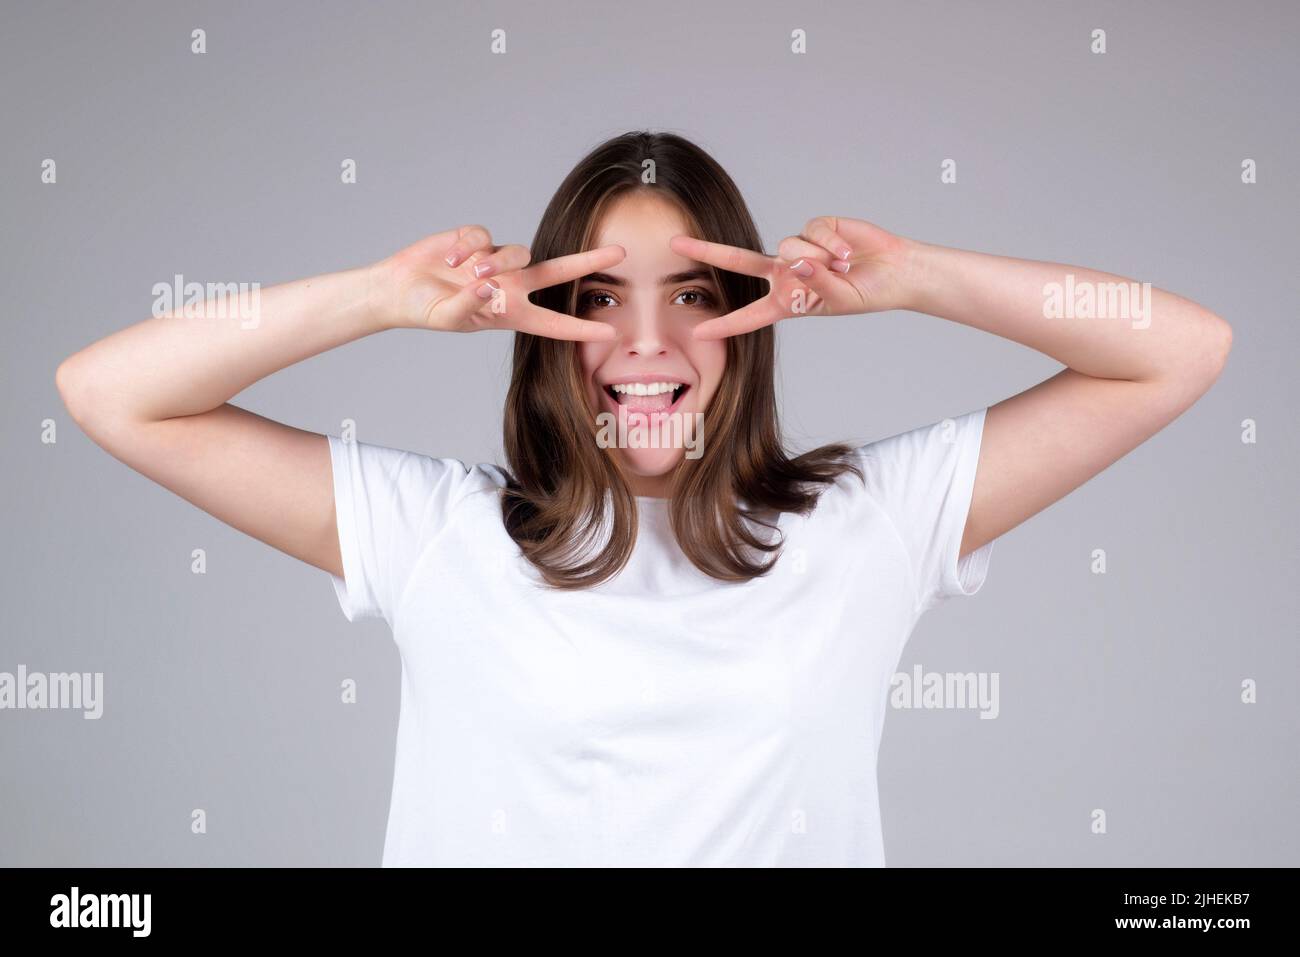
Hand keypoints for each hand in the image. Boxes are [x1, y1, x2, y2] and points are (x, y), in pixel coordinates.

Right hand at [369, 225, 622, 339]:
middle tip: (621, 253)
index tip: (611, 333)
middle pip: (559, 271)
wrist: (399, 288)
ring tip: (466, 272)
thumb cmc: (426, 310)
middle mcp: (511, 286)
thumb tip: (489, 286)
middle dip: (589, 262)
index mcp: (511, 312)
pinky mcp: (478, 240)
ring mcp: (497, 261)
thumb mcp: (449, 318)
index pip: (554, 323)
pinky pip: (484, 237)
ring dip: (494, 262)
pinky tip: (448, 258)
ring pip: (517, 252)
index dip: (582, 328)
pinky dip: (466, 247)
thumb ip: (471, 305)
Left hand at [668, 217, 916, 338]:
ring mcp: (799, 248)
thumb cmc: (864, 292)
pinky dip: (832, 245)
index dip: (726, 325)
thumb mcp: (836, 301)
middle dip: (707, 251)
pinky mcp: (817, 227)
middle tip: (675, 243)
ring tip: (844, 268)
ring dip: (819, 260)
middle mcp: (786, 272)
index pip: (750, 315)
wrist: (894, 271)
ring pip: (790, 247)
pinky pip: (813, 232)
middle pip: (739, 261)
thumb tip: (798, 261)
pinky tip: (850, 254)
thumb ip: (814, 285)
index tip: (699, 333)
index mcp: (786, 300)